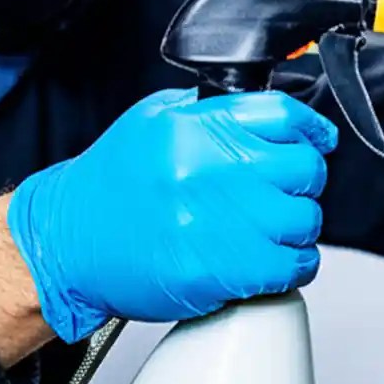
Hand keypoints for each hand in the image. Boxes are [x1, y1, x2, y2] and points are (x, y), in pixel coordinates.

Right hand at [7, 89, 337, 342]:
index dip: (312, 129)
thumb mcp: (151, 122)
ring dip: (298, 226)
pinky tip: (273, 260)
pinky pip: (294, 266)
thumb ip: (209, 112)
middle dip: (303, 180)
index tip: (319, 140)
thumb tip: (268, 114)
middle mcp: (212, 171)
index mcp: (197, 128)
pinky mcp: (220, 272)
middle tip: (283, 191)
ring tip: (270, 229)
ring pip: (306, 220)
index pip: (285, 115)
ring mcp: (219, 223)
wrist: (65, 246)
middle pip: (305, 168)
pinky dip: (295, 265)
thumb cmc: (108, 188)